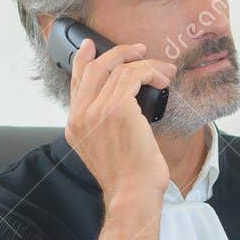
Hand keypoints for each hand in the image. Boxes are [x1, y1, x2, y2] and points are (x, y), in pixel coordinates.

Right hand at [66, 39, 175, 239]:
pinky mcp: (116, 108)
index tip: (90, 46)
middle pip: (94, 68)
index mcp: (75, 125)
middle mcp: (80, 115)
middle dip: (118, 53)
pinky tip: (163, 79)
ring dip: (145, 64)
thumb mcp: (107, 148)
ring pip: (118, 69)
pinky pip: (134, 75)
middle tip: (138, 49)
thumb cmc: (128, 176)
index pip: (76, 83)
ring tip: (163, 70)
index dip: (83, 60)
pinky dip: (151, 72)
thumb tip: (123, 100)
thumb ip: (104, 123)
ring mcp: (95, 111)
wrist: (132, 193)